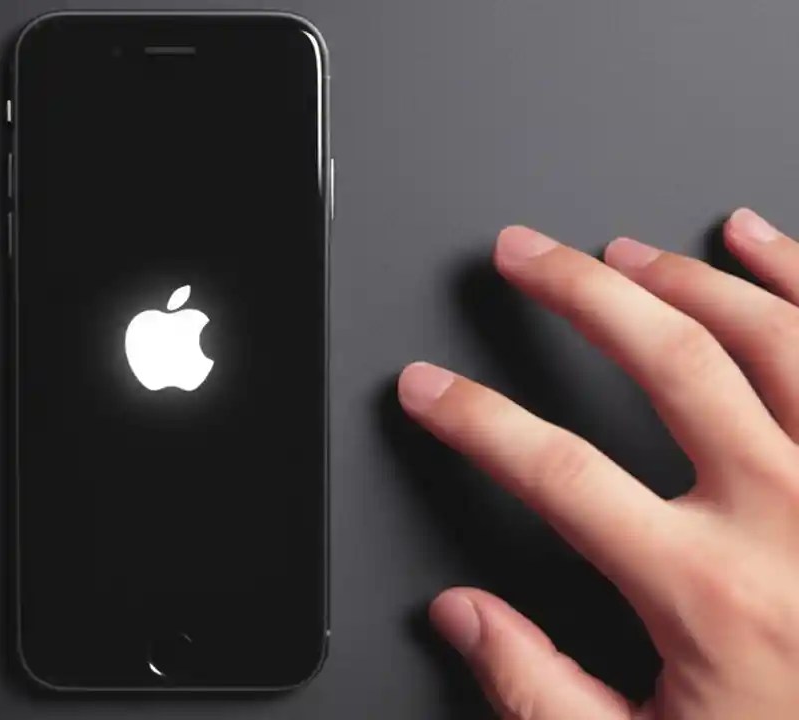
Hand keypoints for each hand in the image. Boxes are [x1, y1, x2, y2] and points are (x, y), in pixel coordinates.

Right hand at [399, 208, 798, 718]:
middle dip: (578, 291)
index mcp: (708, 589)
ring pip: (768, 334)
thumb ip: (537, 687)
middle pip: (669, 359)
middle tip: (526, 254)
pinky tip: (762, 246)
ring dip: (686, 277)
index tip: (429, 388)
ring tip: (623, 251)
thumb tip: (460, 615)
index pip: (557, 472)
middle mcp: (788, 516)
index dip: (475, 419)